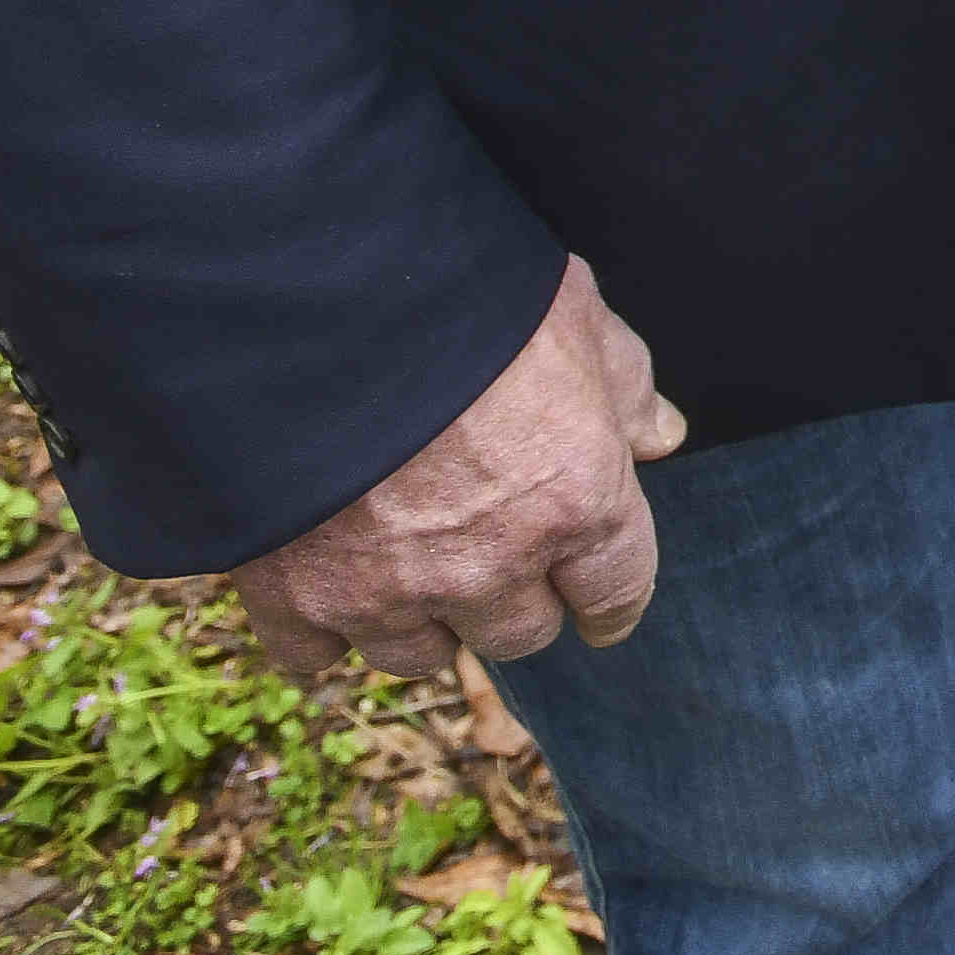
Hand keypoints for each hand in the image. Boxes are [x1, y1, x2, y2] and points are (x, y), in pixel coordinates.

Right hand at [225, 256, 678, 683]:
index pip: (616, 593)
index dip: (610, 601)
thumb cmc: (462, 300)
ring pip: (422, 653)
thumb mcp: (575, 314)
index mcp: (577, 502)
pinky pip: (316, 654)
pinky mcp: (294, 601)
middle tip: (491, 554)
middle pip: (520, 635)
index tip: (598, 609)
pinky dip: (322, 625)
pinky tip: (323, 583)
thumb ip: (625, 384)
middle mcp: (489, 567)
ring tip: (407, 564)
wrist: (310, 306)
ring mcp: (389, 593)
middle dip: (514, 599)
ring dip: (422, 618)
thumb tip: (660, 437)